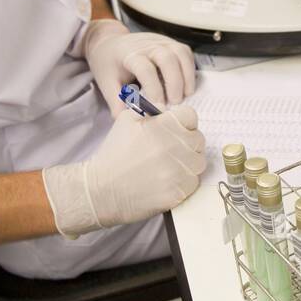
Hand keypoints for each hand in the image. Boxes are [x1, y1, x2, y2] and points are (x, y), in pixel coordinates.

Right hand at [41, 104, 205, 236]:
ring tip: (170, 166)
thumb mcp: (127, 119)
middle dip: (187, 143)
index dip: (183, 123)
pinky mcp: (179, 192)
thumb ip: (151, 109)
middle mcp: (176, 145)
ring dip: (189, 162)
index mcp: (166, 124)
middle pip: (198, 139)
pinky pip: (193, 182)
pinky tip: (167, 181)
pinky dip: (184, 182)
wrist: (101, 189)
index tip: (175, 131)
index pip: (191, 116)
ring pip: (199, 162)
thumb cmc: (114, 153)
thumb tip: (168, 110)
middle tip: (171, 151)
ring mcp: (179, 170)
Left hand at [81, 19, 195, 114]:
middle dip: (175, 82)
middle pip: (168, 58)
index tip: (157, 107)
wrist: (109, 42)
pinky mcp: (170, 42)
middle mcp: (147, 45)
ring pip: (181, 53)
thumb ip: (117, 103)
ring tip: (186, 95)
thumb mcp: (107, 84)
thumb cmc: (109, 65)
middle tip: (175, 103)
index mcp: (129, 54)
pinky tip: (186, 84)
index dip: (154, 89)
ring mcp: (161, 41)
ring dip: (187, 75)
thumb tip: (130, 122)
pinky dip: (190, 68)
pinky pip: (186, 53)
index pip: (145, 69)